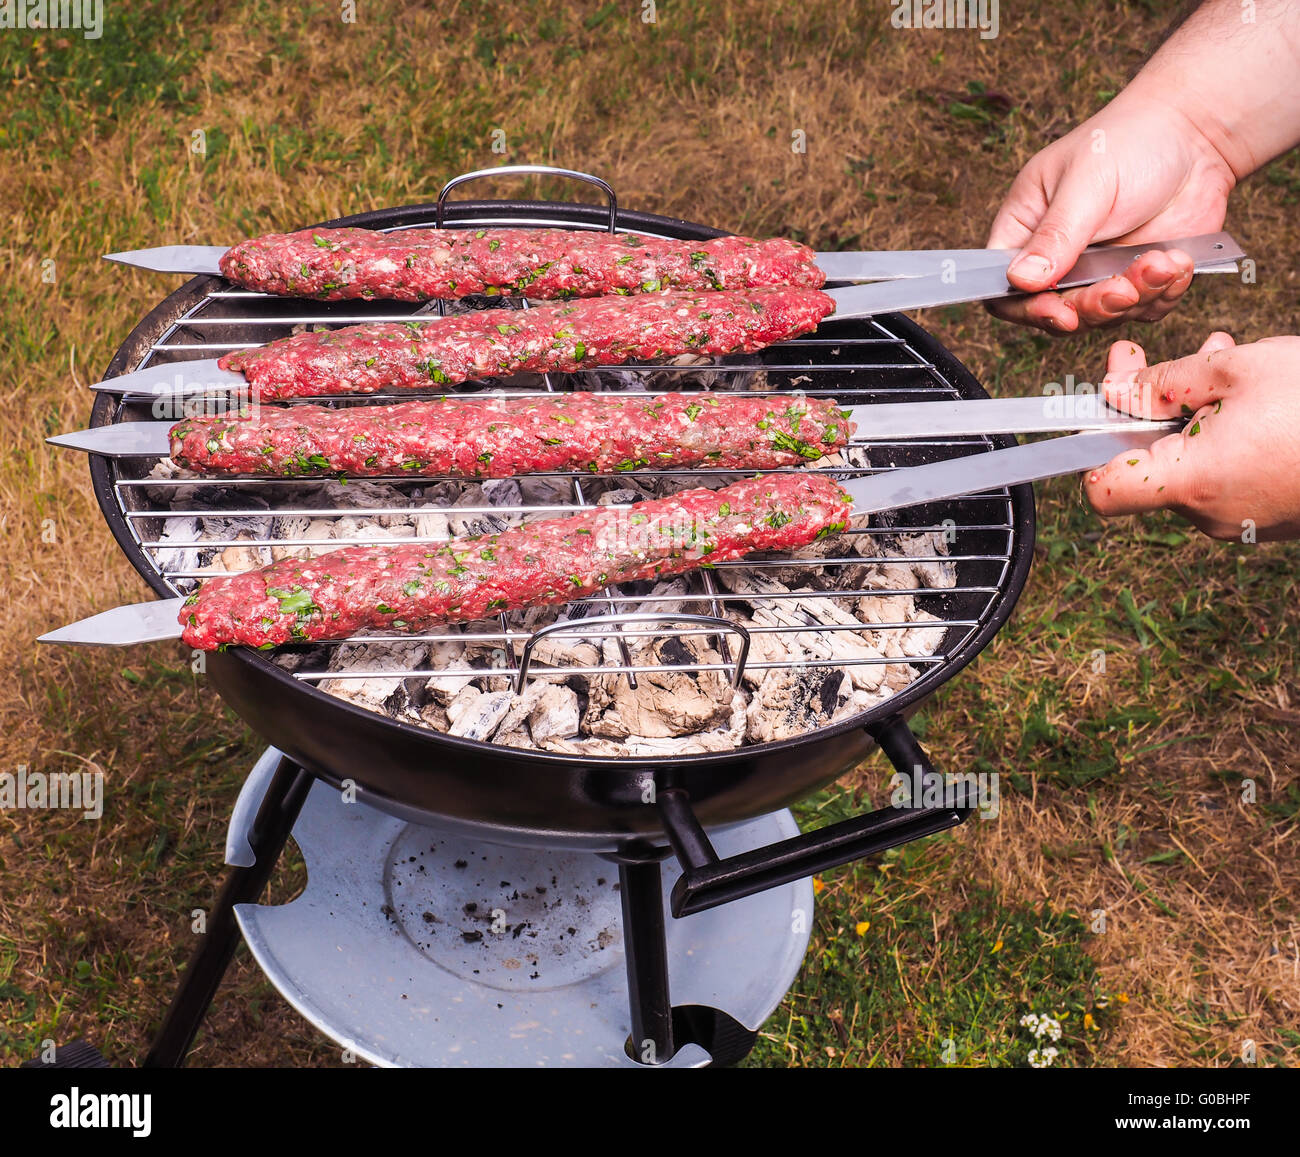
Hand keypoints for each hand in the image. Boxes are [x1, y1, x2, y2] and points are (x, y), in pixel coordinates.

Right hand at [986, 96, 1235, 332]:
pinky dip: (1164, 293)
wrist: (1194, 132)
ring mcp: (1100, 274)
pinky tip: (1178, 261)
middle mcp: (1059, 261)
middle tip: (1125, 289)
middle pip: (1058, 313)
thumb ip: (1056, 234)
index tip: (1061, 312)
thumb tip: (1020, 279)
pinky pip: (1147, 310)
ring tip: (1164, 261)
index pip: (1007, 290)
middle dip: (1095, 307)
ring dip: (1139, 296)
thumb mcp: (1086, 182)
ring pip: (1106, 316)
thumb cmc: (1129, 141)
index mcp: (1027, 232)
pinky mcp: (1140, 279)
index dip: (1028, 310)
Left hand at [1085, 332, 1299, 540]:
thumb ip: (1164, 382)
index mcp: (1191, 482)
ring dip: (1195, 409)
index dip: (1090, 450)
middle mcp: (1208, 514)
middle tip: (1157, 358)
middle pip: (1150, 464)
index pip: (1104, 490)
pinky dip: (1227, 432)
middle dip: (1151, 406)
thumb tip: (1116, 391)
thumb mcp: (1236, 369)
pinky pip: (1227, 473)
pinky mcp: (1269, 517)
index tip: (1096, 411)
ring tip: (1222, 358)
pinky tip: (1256, 393)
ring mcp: (1242, 521)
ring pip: (1192, 461)